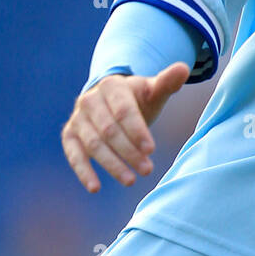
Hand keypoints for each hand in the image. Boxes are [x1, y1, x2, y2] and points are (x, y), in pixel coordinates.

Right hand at [61, 62, 190, 192]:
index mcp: (111, 86)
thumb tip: (184, 68)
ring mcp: (78, 118)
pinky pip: (74, 154)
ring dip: (112, 164)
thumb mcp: (153, 90)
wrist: (112, 100)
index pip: (123, 111)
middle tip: (148, 170)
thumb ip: (167, 81)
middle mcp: (90, 100)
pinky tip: (95, 188)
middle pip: (109, 131)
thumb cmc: (138, 99)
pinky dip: (83, 171)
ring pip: (93, 144)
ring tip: (132, 180)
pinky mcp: (70, 135)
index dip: (137, 131)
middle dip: (128, 152)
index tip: (152, 149)